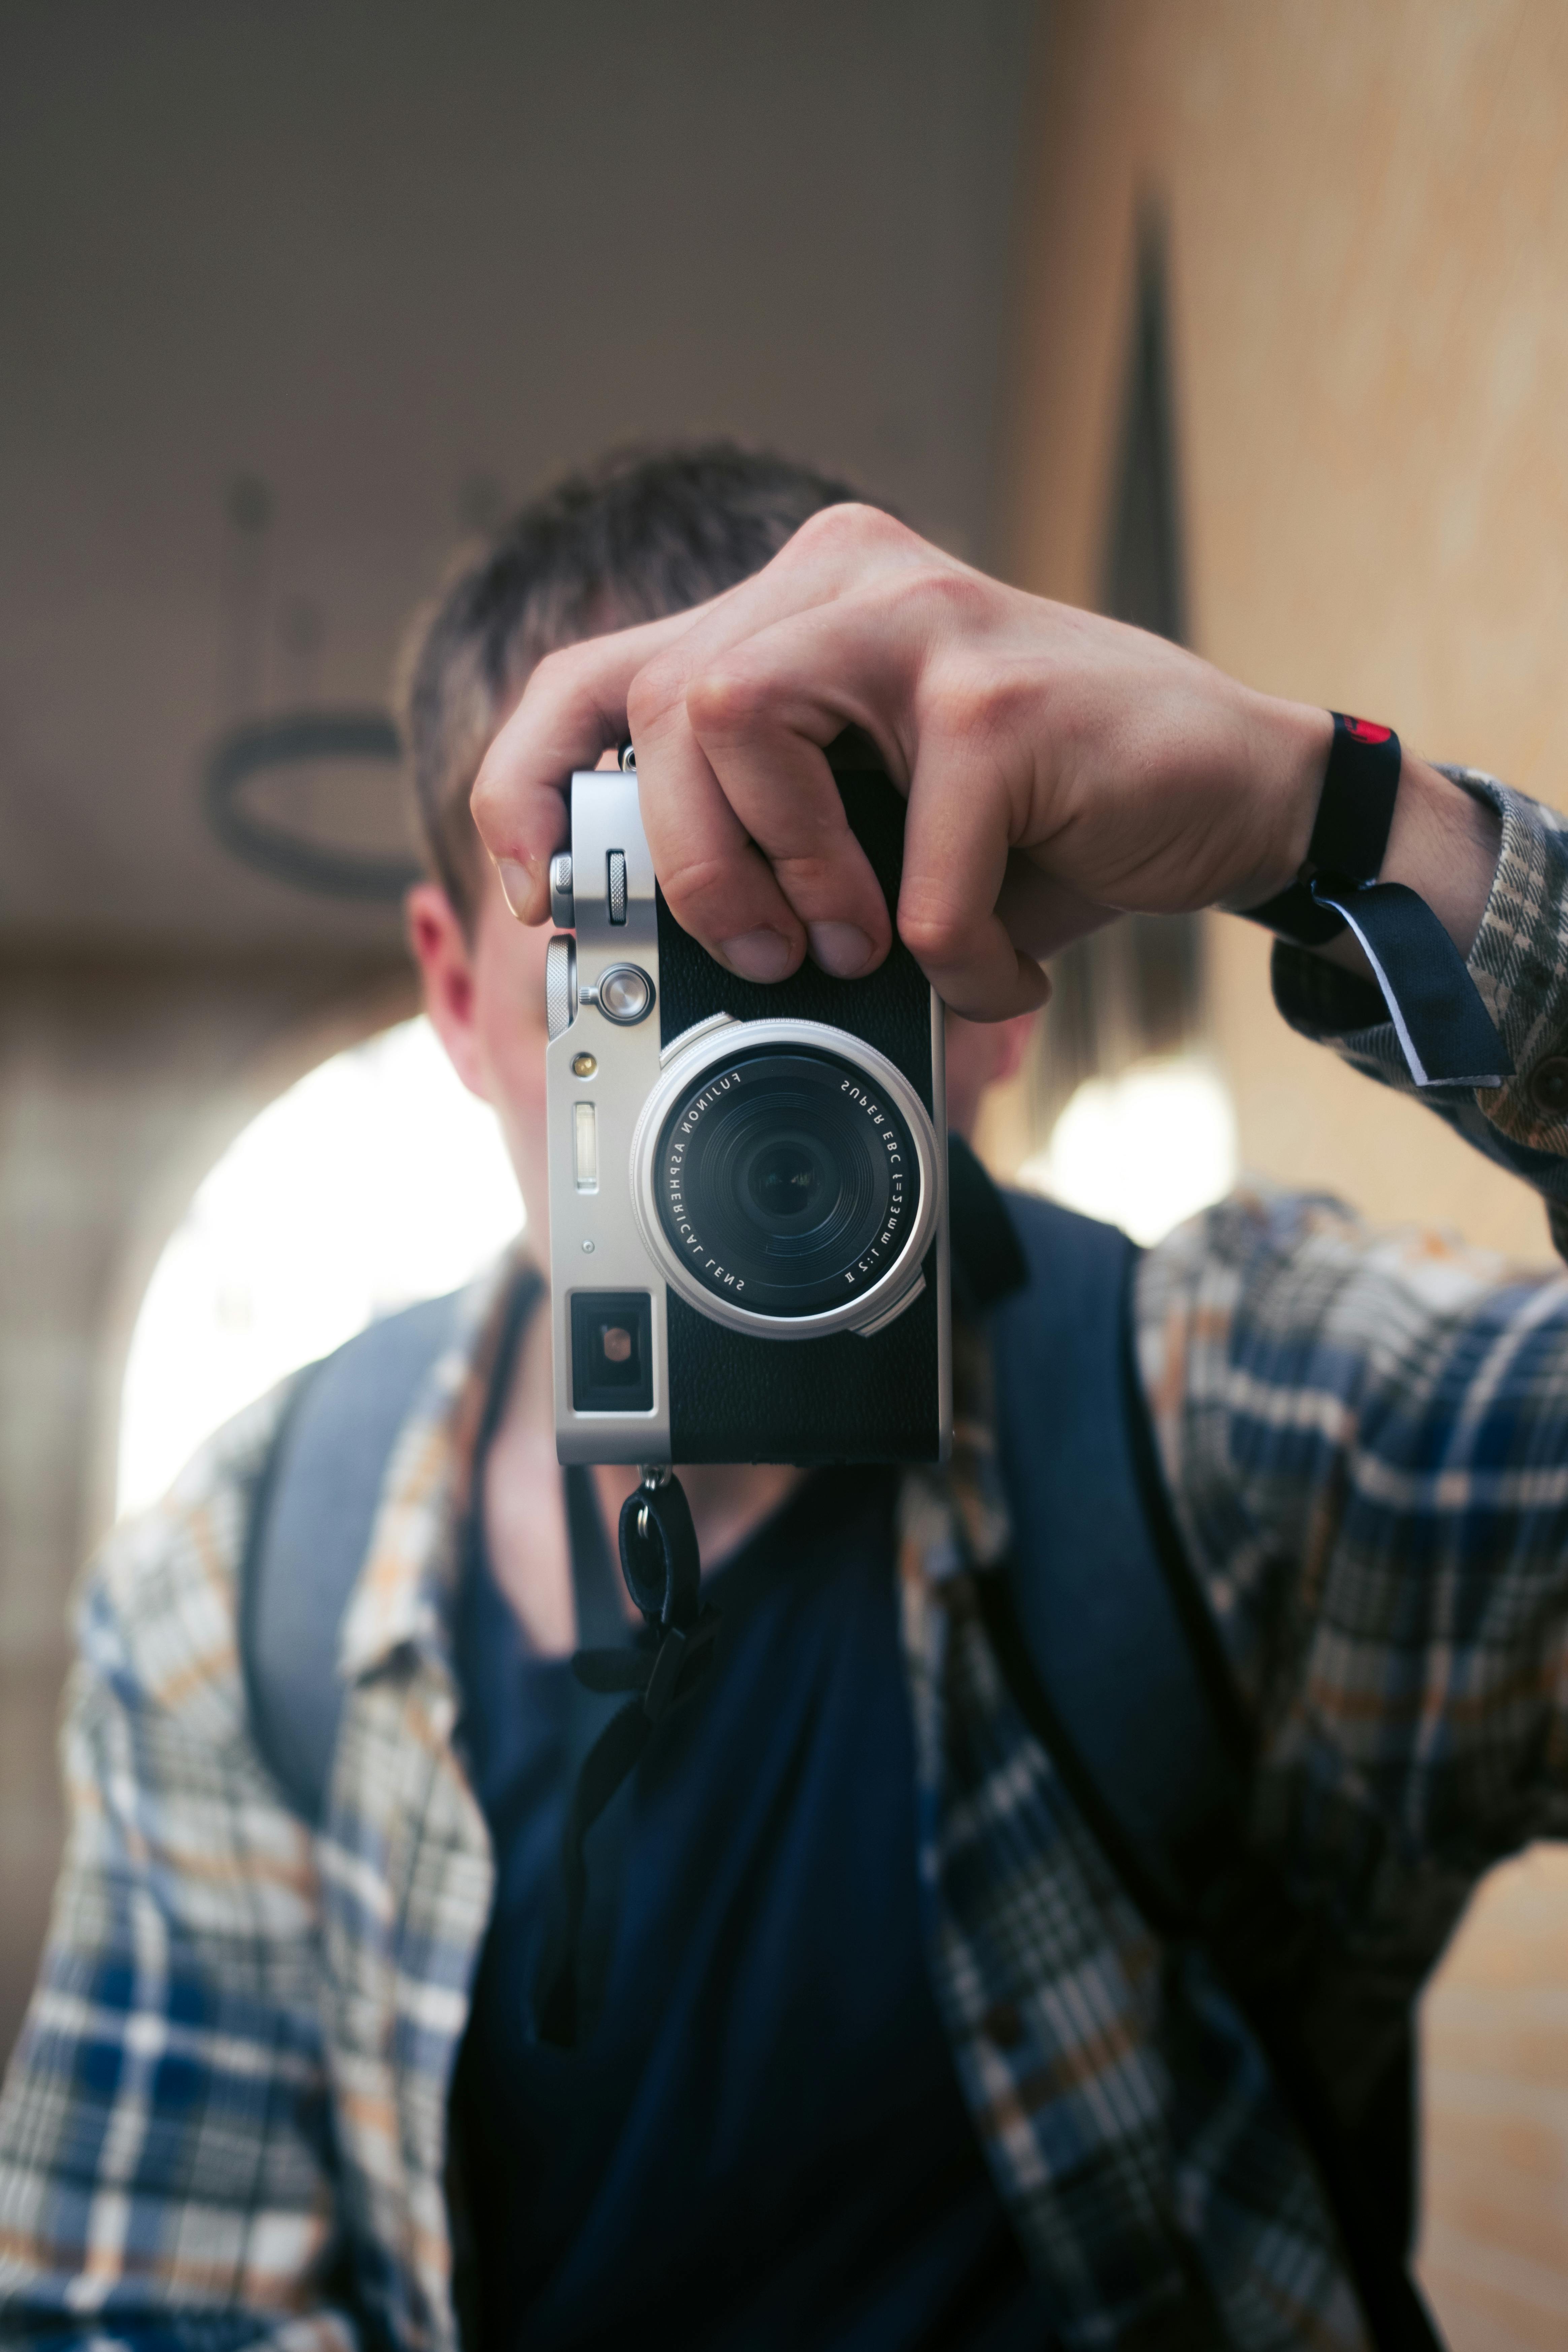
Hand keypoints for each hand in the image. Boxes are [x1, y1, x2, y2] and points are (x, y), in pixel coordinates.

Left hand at [470, 504, 1337, 1018]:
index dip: (534, 782)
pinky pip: (909, 873)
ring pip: (738, 726)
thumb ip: (777, 844)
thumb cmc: (1049, 824)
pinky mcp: (998, 697)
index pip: (604, 671)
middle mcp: (851, 579)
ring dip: (792, 881)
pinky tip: (1004, 968)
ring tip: (875, 947)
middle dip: (687, 864)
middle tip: (771, 953)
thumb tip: (657, 953)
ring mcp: (926, 623)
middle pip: (662, 703)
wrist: (1237, 796)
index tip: (551, 894)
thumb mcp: (884, 827)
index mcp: (805, 602)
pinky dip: (951, 960)